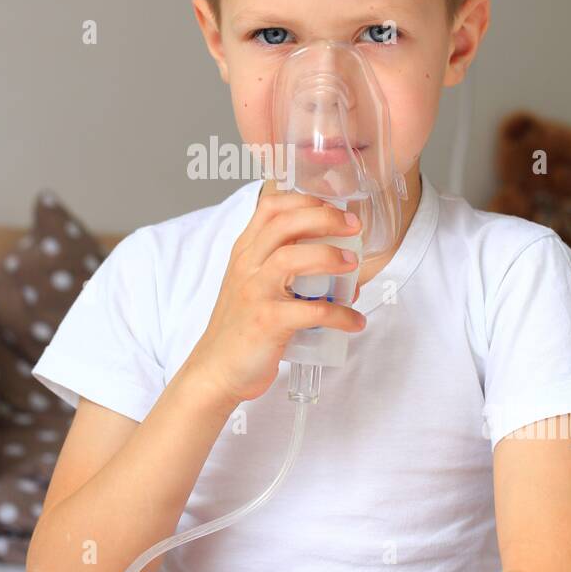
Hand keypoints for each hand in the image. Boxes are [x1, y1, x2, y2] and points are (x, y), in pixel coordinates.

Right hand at [188, 190, 364, 404]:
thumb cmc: (240, 329)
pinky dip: (340, 314)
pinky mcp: (267, 322)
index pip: (270, 207)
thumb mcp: (250, 286)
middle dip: (325, 218)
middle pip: (285, 224)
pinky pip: (311, 310)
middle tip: (354, 227)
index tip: (333, 207)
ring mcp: (255, 293)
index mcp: (244, 253)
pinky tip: (354, 321)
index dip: (305, 200)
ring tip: (354, 266)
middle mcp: (247, 266)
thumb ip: (285, 272)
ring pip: (293, 258)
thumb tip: (342, 276)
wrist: (216, 370)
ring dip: (330, 257)